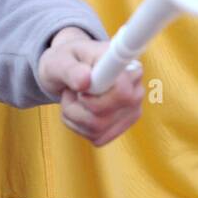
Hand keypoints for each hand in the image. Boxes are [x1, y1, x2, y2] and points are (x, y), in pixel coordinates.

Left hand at [37, 28, 144, 146]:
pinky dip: (79, 127)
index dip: (100, 96)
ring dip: (75, 115)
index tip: (83, 89)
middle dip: (79, 105)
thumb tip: (84, 81)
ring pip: (98, 127)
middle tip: (73, 90)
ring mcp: (131, 110)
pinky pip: (97, 137)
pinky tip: (79, 110)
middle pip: (107, 113)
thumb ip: (71, 69)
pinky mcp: (121, 127)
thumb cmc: (69, 61)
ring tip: (73, 97)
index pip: (123, 89)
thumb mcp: (62, 60)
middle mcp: (136, 88)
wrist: (70, 71)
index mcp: (126, 64)